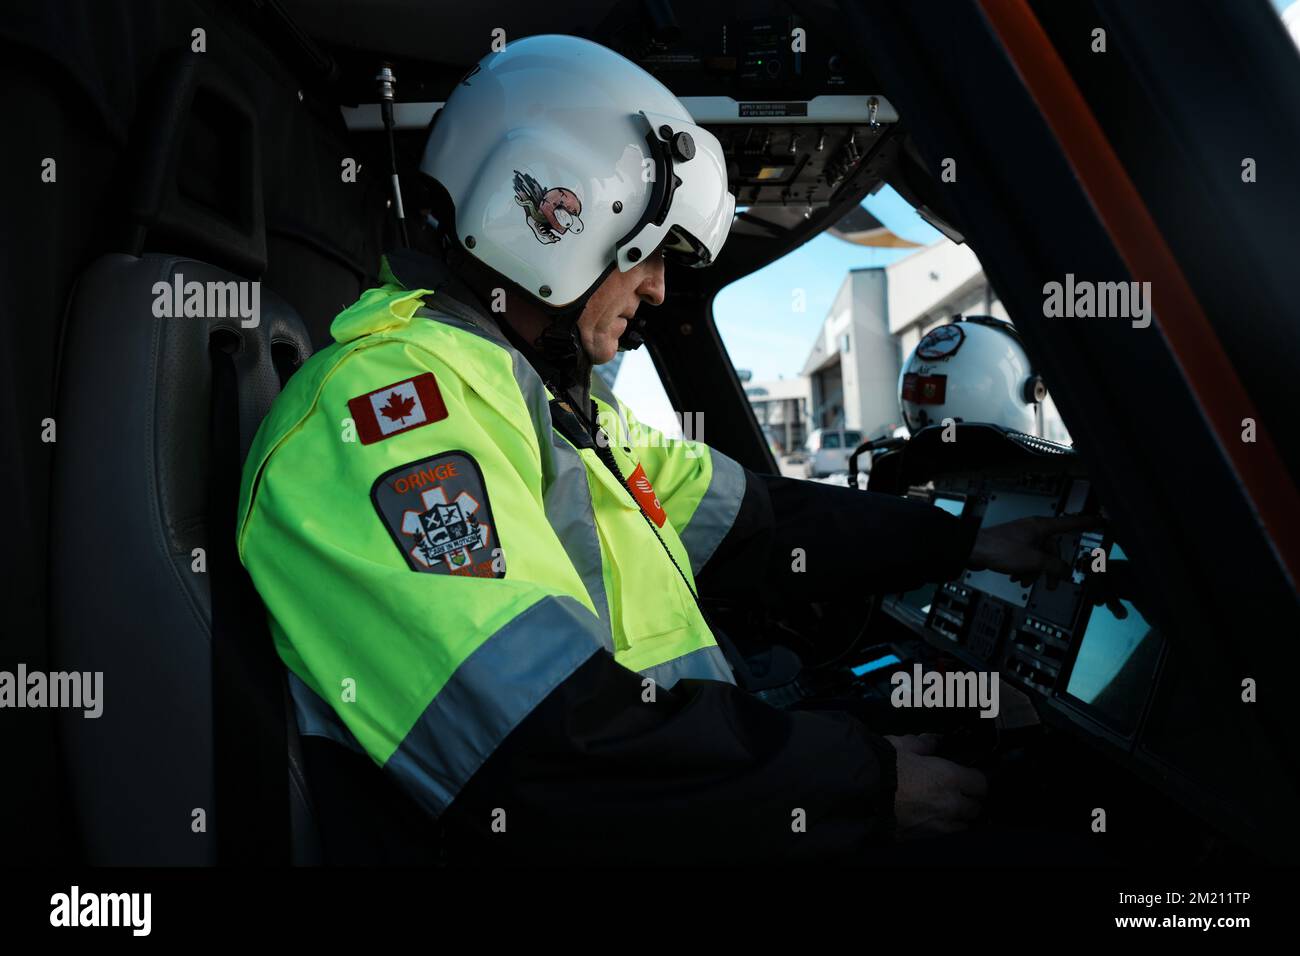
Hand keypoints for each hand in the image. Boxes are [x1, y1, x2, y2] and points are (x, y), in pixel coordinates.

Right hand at [886, 734, 987, 838]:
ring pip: (963, 826)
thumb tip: (931, 740)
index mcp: (948, 777)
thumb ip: (922, 743)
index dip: (975, 778)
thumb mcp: (900, 745)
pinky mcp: (923, 839)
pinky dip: (941, 829)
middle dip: (968, 800)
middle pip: (975, 808)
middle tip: (956, 793)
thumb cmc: (878, 769)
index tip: (968, 776)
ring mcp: (938, 825)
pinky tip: (929, 820)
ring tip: (943, 809)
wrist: (859, 796)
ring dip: (957, 818)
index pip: (981, 783)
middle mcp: (949, 804)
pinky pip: (942, 836)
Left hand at [968, 514, 1099, 588]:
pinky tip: (1017, 578)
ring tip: (1026, 582)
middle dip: (1051, 568)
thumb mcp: (1033, 561)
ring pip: (1038, 556)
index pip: (1070, 523)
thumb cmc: (1000, 549)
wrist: (972, 551)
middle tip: (1052, 584)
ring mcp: (1022, 537)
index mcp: (1041, 526)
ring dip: (1035, 571)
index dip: (1086, 523)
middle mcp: (1033, 529)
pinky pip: (1026, 558)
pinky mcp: (1012, 546)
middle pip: (1053, 548)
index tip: (1100, 520)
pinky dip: (1024, 569)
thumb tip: (1066, 572)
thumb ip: (1053, 566)